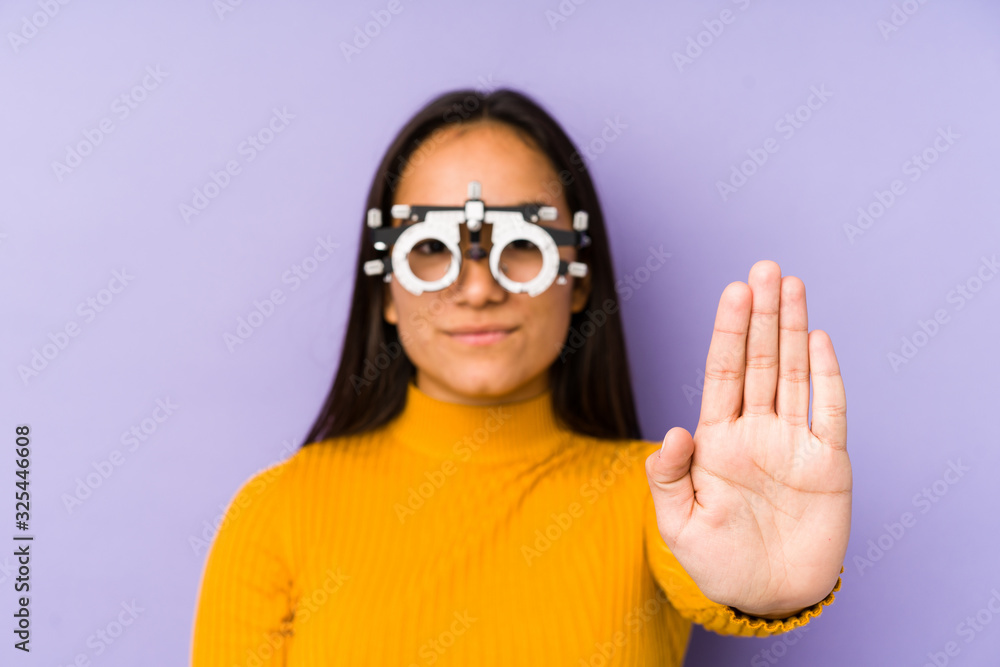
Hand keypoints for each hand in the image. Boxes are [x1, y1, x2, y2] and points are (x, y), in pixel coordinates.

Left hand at [645, 260, 850, 616]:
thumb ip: (670, 477)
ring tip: (792, 284)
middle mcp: (756, 431)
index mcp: (717, 440)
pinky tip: (818, 338)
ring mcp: (793, 443)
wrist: (768, 595)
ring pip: (794, 374)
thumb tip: (675, 430)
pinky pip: (829, 410)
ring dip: (793, 329)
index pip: (723, 373)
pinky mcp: (827, 463)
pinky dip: (827, 375)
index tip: (733, 291)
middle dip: (762, 315)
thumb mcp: (679, 524)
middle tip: (766, 268)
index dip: (729, 332)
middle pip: (760, 361)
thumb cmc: (718, 562)